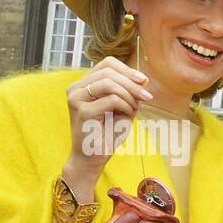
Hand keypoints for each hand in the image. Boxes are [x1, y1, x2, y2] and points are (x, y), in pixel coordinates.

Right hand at [64, 57, 153, 199]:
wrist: (93, 158)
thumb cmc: (107, 134)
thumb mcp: (121, 108)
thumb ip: (128, 92)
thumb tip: (142, 79)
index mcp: (83, 84)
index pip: (106, 64)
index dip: (127, 69)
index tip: (144, 81)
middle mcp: (75, 88)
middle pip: (109, 71)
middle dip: (132, 83)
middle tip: (147, 96)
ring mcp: (76, 99)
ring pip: (109, 83)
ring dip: (129, 96)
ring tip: (135, 110)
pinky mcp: (83, 112)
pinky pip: (112, 100)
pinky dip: (126, 107)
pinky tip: (128, 116)